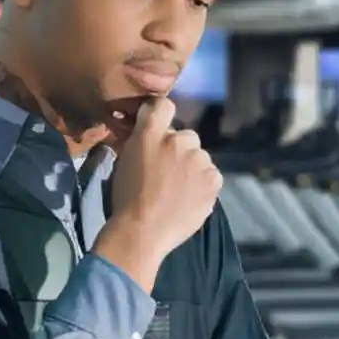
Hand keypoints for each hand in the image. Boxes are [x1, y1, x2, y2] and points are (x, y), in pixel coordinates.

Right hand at [94, 97, 221, 290]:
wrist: (142, 232)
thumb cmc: (126, 198)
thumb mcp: (125, 160)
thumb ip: (140, 140)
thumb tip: (146, 131)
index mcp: (151, 133)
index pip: (163, 105)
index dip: (162, 115)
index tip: (160, 130)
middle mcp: (178, 140)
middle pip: (186, 137)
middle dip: (179, 150)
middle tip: (168, 173)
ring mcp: (199, 160)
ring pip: (200, 158)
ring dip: (193, 169)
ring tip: (179, 192)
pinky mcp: (214, 179)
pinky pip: (211, 176)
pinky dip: (203, 185)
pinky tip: (190, 200)